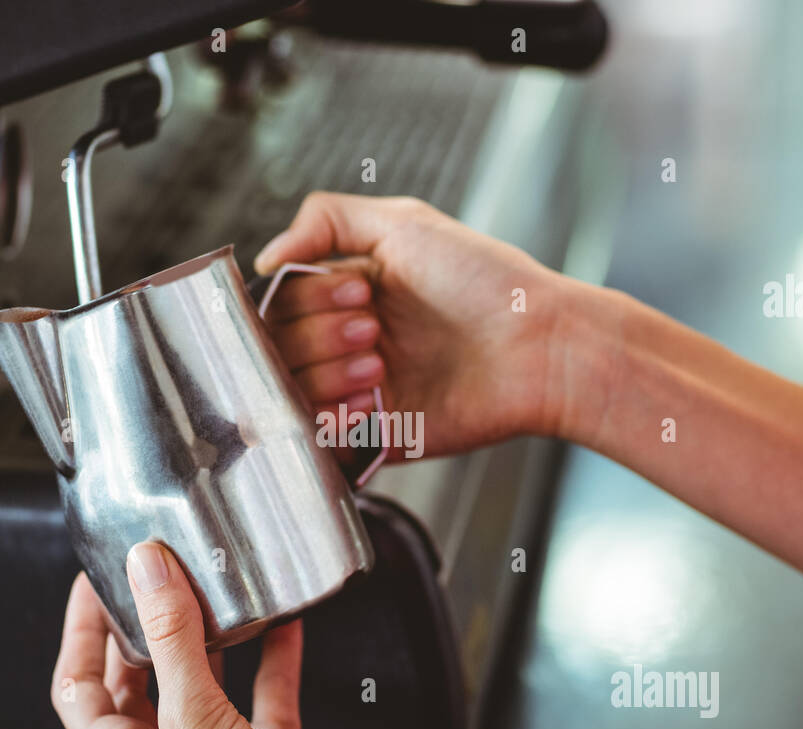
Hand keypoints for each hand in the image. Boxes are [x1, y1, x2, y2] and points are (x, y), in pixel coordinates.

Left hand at [51, 542, 387, 728]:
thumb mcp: (190, 714)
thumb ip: (171, 637)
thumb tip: (149, 573)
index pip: (79, 684)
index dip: (81, 631)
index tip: (94, 584)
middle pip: (139, 679)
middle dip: (143, 628)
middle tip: (151, 581)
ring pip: (202, 682)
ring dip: (205, 638)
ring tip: (207, 592)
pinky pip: (265, 692)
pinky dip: (272, 656)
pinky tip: (281, 624)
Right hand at [256, 192, 590, 460]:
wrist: (537, 349)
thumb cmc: (486, 283)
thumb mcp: (405, 223)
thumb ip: (327, 220)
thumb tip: (265, 258)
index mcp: (351, 291)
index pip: (285, 300)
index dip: (311, 298)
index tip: (362, 291)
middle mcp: (350, 339)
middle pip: (281, 345)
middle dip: (323, 335)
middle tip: (374, 330)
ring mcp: (360, 388)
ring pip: (293, 389)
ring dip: (328, 374)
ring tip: (380, 365)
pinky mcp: (375, 433)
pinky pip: (319, 435)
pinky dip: (332, 417)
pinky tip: (371, 401)